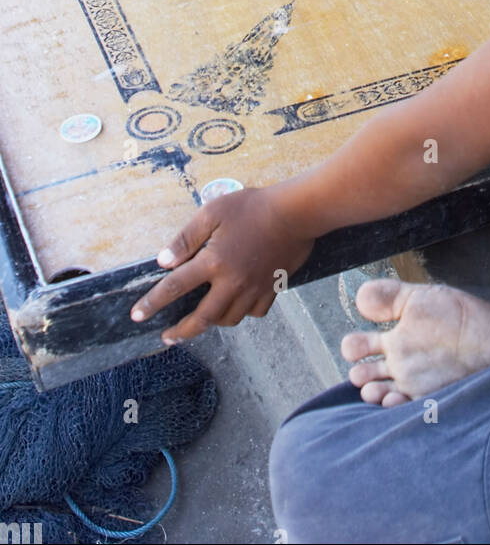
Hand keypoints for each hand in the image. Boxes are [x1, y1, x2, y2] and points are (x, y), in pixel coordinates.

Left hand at [130, 185, 315, 342]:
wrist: (297, 213)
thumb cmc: (253, 207)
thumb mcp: (213, 212)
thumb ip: (186, 238)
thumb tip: (163, 261)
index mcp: (213, 262)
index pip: (174, 287)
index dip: (152, 303)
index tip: (137, 316)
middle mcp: (232, 282)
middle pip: (202, 318)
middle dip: (182, 331)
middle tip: (168, 337)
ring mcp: (254, 289)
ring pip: (229, 319)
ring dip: (212, 322)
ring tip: (202, 320)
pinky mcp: (272, 289)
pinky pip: (254, 313)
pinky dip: (242, 314)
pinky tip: (237, 306)